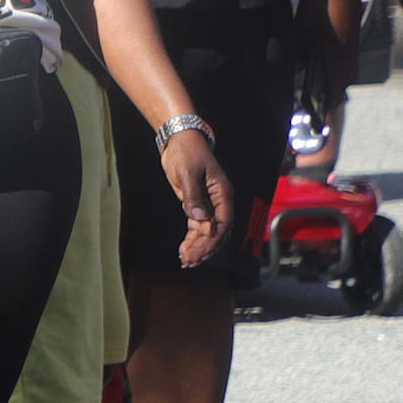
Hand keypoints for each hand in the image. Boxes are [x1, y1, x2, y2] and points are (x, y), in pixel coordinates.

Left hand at [159, 127, 235, 267]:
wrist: (179, 141)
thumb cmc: (187, 153)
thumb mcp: (188, 173)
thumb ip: (193, 197)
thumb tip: (199, 220)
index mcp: (222, 193)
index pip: (222, 223)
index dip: (212, 240)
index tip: (199, 253)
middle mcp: (219, 201)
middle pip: (217, 231)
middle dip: (204, 248)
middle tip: (189, 262)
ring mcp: (208, 204)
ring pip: (207, 231)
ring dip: (198, 247)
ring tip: (185, 261)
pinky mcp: (197, 204)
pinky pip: (198, 226)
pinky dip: (192, 239)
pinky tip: (184, 250)